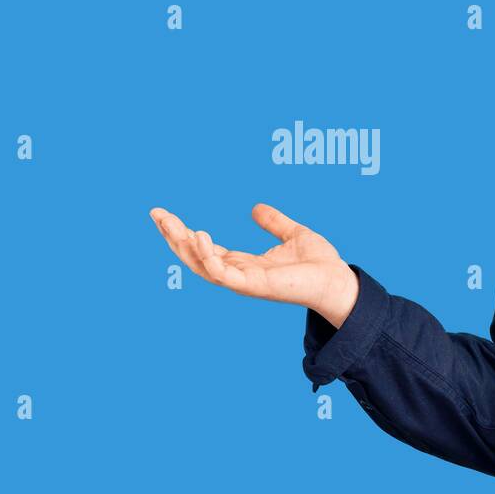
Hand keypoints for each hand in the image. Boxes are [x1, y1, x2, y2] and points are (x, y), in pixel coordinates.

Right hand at [148, 203, 359, 327]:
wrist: (338, 279)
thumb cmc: (319, 263)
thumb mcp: (292, 233)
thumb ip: (273, 222)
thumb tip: (255, 207)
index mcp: (244, 263)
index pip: (205, 249)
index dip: (183, 233)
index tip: (164, 214)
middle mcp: (239, 274)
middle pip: (195, 257)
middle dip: (173, 237)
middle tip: (155, 214)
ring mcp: (244, 282)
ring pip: (202, 266)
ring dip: (183, 246)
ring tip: (171, 223)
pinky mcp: (254, 285)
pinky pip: (222, 273)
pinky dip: (207, 257)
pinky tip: (200, 235)